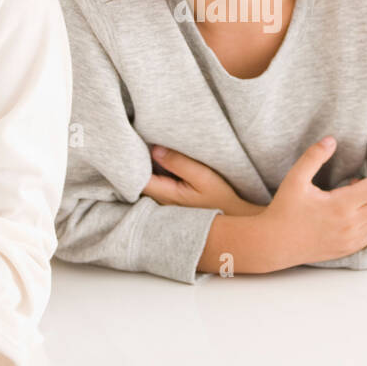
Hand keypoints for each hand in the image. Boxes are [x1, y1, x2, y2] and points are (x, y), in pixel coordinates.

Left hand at [142, 145, 261, 215]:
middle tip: (139, 144)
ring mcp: (165, 206)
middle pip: (139, 183)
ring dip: (147, 170)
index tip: (133, 146)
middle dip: (137, 165)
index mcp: (166, 196)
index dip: (132, 164)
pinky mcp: (173, 204)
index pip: (137, 180)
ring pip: (148, 185)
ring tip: (148, 150)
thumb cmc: (221, 199)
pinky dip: (156, 177)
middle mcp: (160, 204)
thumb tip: (155, 149)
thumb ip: (178, 163)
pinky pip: (157, 189)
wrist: (235, 221)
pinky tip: (162, 165)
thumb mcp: (203, 177)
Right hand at [258, 136, 366, 270]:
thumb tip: (332, 140)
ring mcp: (351, 239)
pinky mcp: (348, 248)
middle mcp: (351, 224)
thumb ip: (314, 157)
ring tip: (364, 187)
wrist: (274, 244)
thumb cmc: (284, 210)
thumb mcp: (295, 179)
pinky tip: (361, 208)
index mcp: (341, 206)